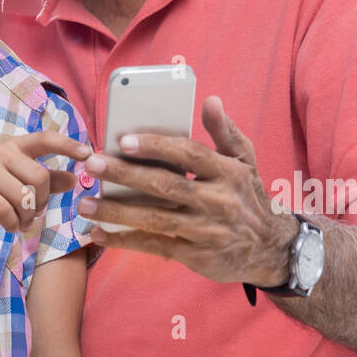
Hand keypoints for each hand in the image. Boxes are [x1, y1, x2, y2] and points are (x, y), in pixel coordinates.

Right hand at [0, 132, 91, 233]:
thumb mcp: (17, 181)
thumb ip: (45, 180)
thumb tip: (74, 179)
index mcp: (13, 146)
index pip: (45, 139)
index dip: (68, 145)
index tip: (88, 153)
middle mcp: (0, 152)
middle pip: (39, 177)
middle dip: (42, 201)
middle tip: (35, 212)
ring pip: (23, 197)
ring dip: (27, 217)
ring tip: (22, 221)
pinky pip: (6, 211)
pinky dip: (14, 224)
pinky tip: (10, 226)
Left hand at [79, 95, 298, 284]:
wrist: (271, 249)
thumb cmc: (248, 196)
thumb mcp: (245, 161)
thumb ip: (225, 131)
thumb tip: (210, 100)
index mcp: (228, 172)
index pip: (188, 154)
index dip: (156, 146)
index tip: (123, 139)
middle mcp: (218, 201)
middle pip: (165, 185)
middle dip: (125, 174)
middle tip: (92, 164)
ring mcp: (206, 231)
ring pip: (154, 218)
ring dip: (116, 211)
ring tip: (85, 202)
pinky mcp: (196, 256)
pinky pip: (155, 246)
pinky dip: (124, 240)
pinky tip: (98, 233)